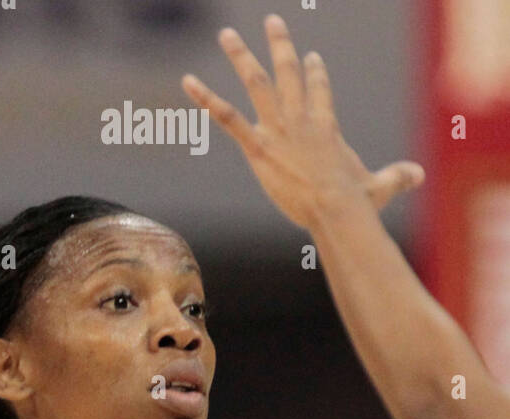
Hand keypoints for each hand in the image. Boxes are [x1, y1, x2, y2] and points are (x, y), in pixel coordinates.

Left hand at [182, 14, 422, 229]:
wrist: (337, 208)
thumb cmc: (358, 203)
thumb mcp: (379, 187)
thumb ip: (396, 177)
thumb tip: (419, 175)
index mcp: (326, 126)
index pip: (319, 89)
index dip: (315, 73)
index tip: (311, 58)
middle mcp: (301, 119)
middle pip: (289, 71)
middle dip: (279, 45)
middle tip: (271, 21)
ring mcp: (278, 129)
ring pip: (257, 83)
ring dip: (240, 56)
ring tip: (226, 35)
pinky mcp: (258, 146)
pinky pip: (227, 118)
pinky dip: (206, 99)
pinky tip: (189, 82)